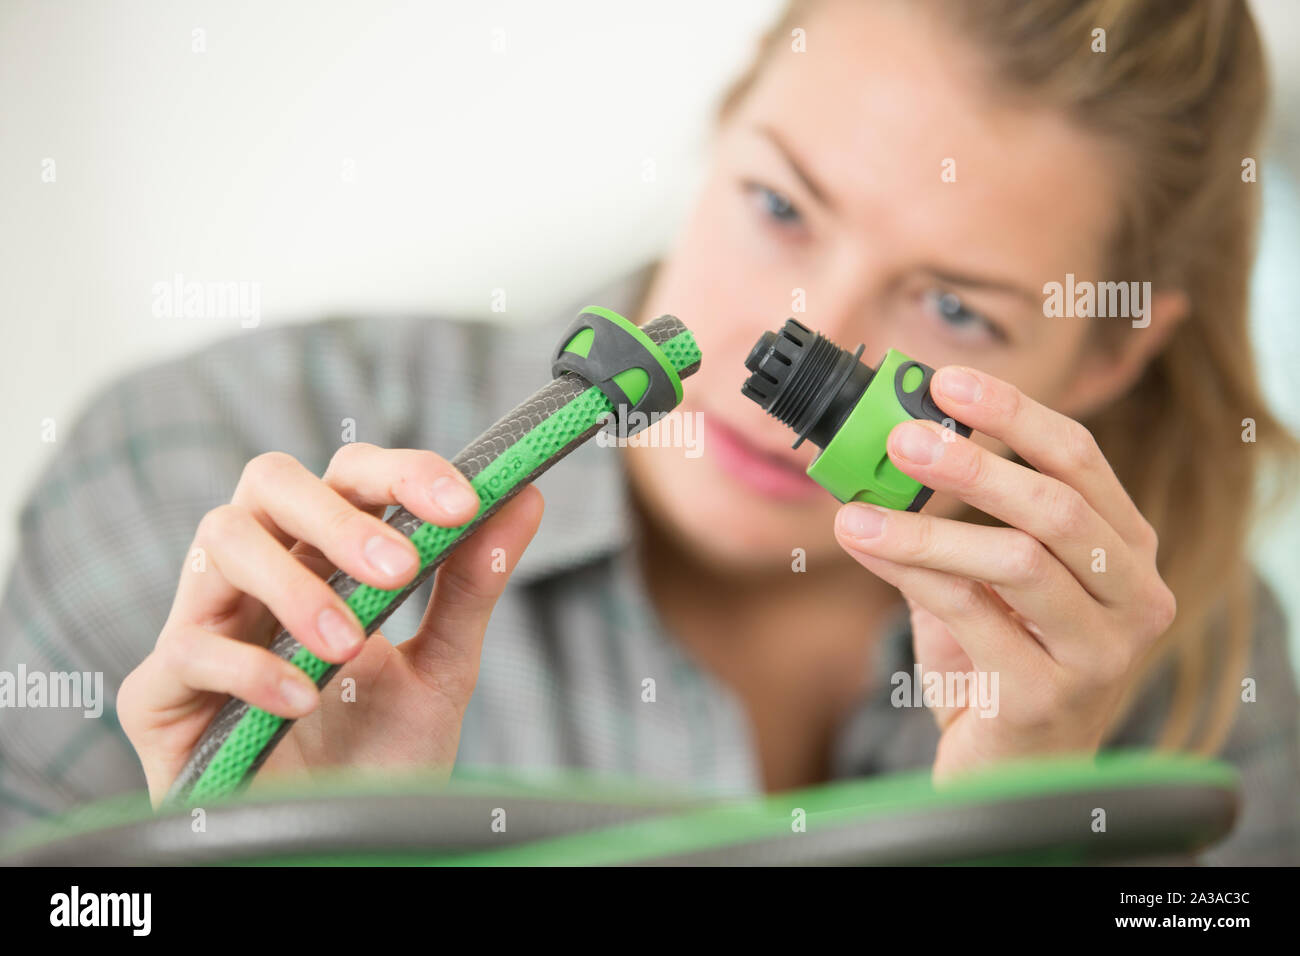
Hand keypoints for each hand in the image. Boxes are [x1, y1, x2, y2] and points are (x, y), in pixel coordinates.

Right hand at [118, 443, 543, 805]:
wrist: (340, 853)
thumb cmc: (381, 758)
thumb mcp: (441, 670)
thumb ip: (470, 587)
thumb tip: (524, 498)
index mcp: (322, 557)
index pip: (348, 476)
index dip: (401, 473)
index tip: (464, 503)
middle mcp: (259, 576)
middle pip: (269, 480)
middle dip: (337, 514)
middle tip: (400, 568)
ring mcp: (205, 624)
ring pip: (218, 538)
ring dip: (294, 584)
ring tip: (349, 644)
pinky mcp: (160, 694)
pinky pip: (188, 649)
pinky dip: (252, 669)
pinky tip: (302, 702)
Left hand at [834, 366, 1175, 782]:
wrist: (1008, 774)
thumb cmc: (996, 666)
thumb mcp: (985, 584)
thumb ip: (955, 523)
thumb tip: (888, 454)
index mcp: (1126, 551)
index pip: (1080, 461)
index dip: (1013, 415)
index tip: (946, 382)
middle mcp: (1135, 597)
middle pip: (1058, 505)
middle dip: (975, 462)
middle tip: (903, 436)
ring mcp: (1102, 652)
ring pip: (1017, 560)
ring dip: (928, 526)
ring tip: (859, 507)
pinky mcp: (1051, 697)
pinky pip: (974, 615)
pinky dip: (912, 572)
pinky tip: (865, 544)